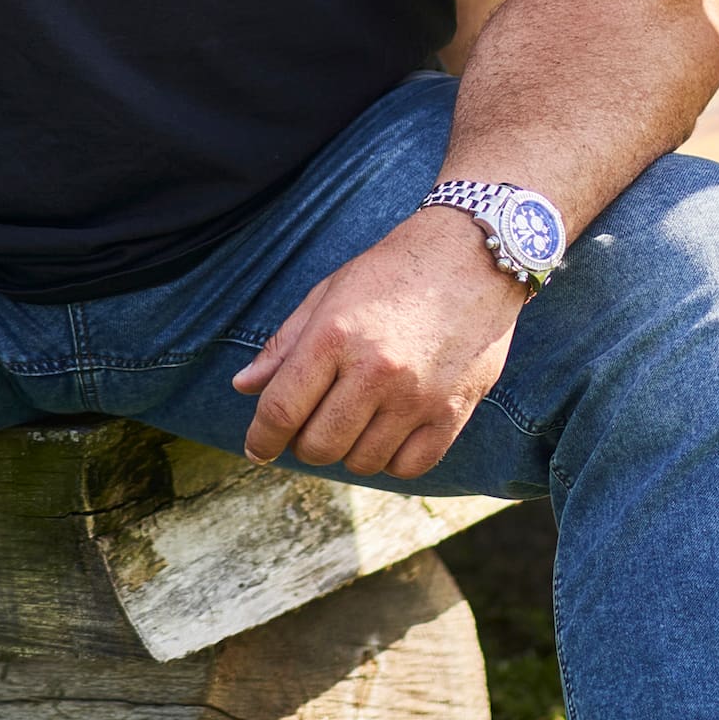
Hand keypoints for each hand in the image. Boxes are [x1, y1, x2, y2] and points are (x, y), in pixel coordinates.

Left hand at [231, 207, 526, 480]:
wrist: (474, 254)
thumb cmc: (394, 271)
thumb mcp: (330, 293)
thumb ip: (285, 343)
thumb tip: (244, 386)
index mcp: (334, 336)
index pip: (280, 410)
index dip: (260, 439)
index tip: (256, 449)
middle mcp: (374, 370)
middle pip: (318, 445)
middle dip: (305, 443)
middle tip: (314, 424)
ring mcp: (417, 395)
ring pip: (362, 461)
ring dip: (350, 449)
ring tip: (356, 420)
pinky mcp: (453, 410)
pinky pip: (409, 466)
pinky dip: (392, 459)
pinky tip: (390, 432)